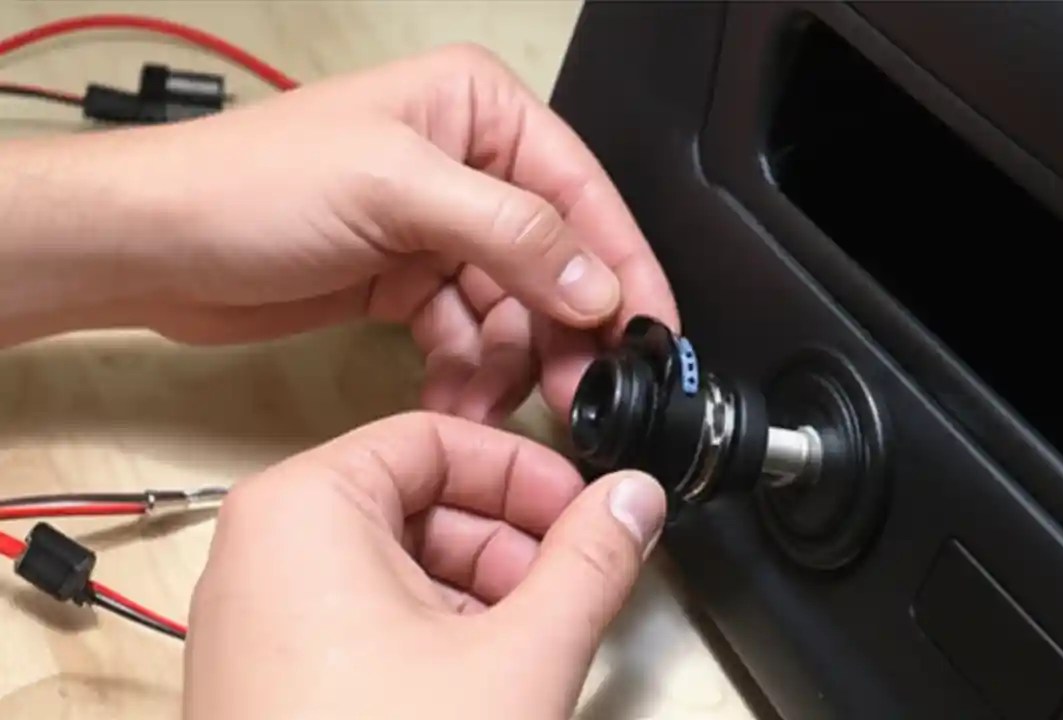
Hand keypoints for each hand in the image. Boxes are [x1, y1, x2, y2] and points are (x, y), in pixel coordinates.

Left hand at [0, 45, 676, 422]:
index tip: (651, 330)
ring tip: (497, 405)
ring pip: (513, 307)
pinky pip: (470, 334)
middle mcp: (467, 165)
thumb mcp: (396, 190)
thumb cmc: (250, 185)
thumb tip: (595, 284)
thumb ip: (511, 235)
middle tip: (579, 391)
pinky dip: (470, 371)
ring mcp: (440, 227)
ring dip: (511, 363)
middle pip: (554, 258)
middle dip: (564, 329)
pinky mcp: (411, 281)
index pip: (580, 191)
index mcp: (476, 110)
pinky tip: (459, 398)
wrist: (155, 247)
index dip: (620, 265)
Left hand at [184, 411, 666, 718]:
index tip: (586, 511)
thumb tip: (633, 501)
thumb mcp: (520, 655)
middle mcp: (263, 552)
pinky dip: (433, 634)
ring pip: (395, 562)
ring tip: (534, 644)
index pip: (437, 440)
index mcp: (304, 510)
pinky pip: (363, 616)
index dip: (526, 474)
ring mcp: (257, 618)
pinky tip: (480, 683)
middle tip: (573, 583)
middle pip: (417, 499)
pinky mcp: (267, 676)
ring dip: (480, 593)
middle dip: (508, 542)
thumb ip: (591, 562)